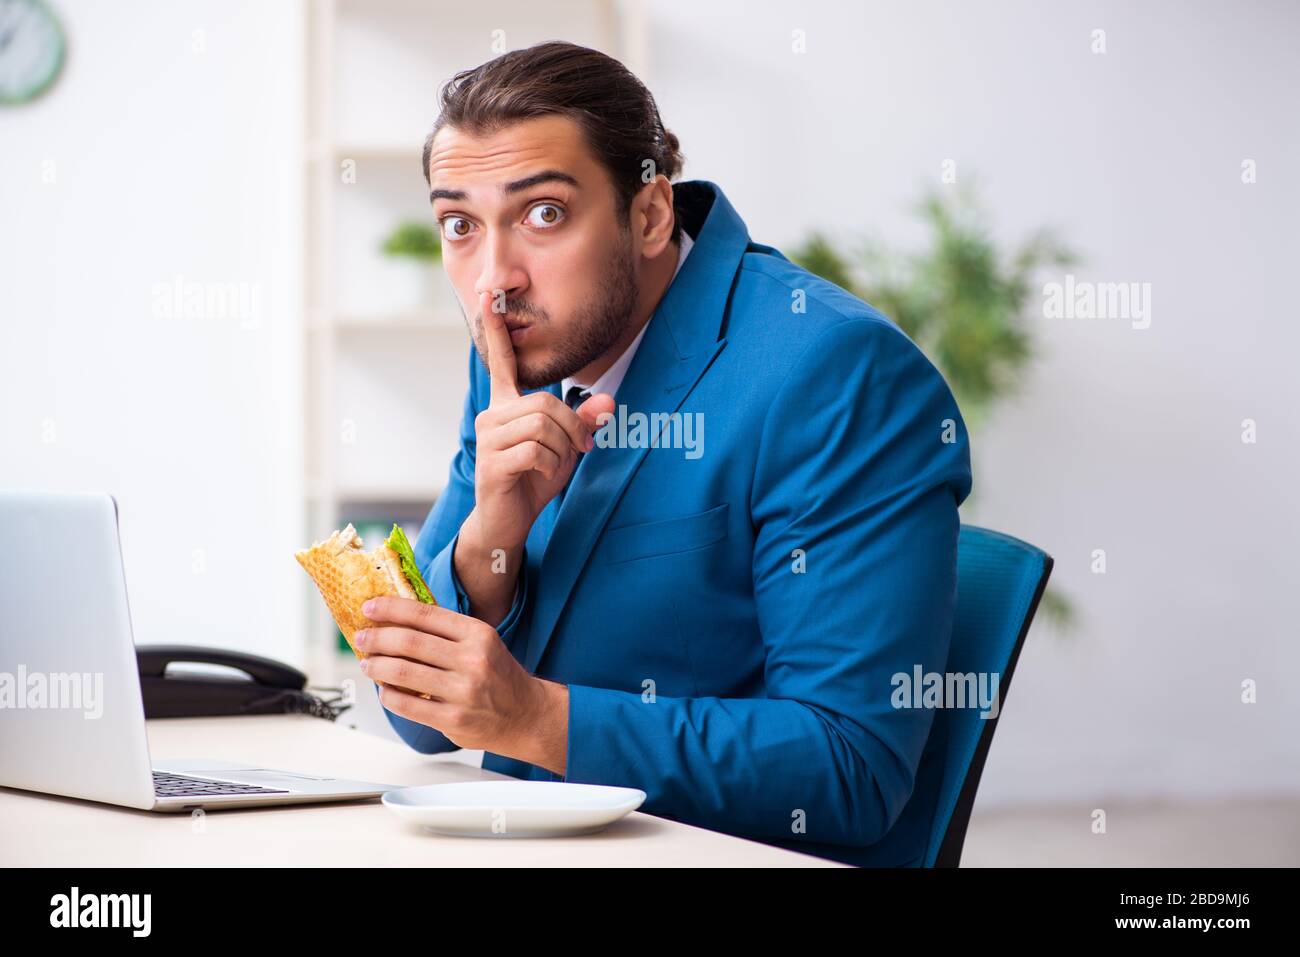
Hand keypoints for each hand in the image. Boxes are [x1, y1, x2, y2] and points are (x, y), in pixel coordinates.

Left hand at [357, 596, 563, 758]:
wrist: (525, 715)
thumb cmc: (498, 676)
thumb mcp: (482, 642)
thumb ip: (447, 632)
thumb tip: (397, 621)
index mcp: (478, 634)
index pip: (425, 614)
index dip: (391, 609)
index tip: (370, 608)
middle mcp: (472, 659)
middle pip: (409, 642)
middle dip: (377, 638)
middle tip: (362, 638)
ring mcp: (462, 691)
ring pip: (403, 672)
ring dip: (377, 666)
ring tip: (367, 663)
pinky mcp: (452, 719)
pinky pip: (407, 704)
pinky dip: (388, 695)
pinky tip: (384, 689)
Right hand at [471, 289, 613, 551]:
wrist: (507, 521)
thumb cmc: (533, 479)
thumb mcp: (566, 448)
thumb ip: (584, 422)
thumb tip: (609, 400)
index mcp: (506, 406)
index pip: (501, 363)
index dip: (496, 331)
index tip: (488, 297)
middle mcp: (491, 416)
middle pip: (546, 403)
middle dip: (571, 428)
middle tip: (579, 448)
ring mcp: (488, 439)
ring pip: (543, 427)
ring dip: (563, 449)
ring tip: (556, 463)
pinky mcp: (491, 462)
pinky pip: (537, 452)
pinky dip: (551, 465)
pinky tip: (539, 475)